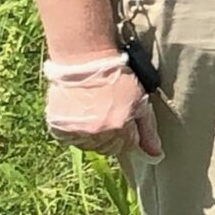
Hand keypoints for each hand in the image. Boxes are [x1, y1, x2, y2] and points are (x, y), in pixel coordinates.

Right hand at [43, 53, 162, 158]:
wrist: (84, 59)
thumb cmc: (116, 76)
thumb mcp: (140, 101)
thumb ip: (148, 130)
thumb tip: (156, 155)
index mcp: (120, 127)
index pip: (127, 146)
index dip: (127, 132)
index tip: (122, 117)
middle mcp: (98, 133)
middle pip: (108, 149)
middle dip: (110, 135)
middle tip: (106, 112)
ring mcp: (76, 131)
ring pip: (88, 146)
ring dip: (91, 134)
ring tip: (92, 111)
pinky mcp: (58, 127)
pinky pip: (68, 140)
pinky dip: (73, 131)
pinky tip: (78, 113)